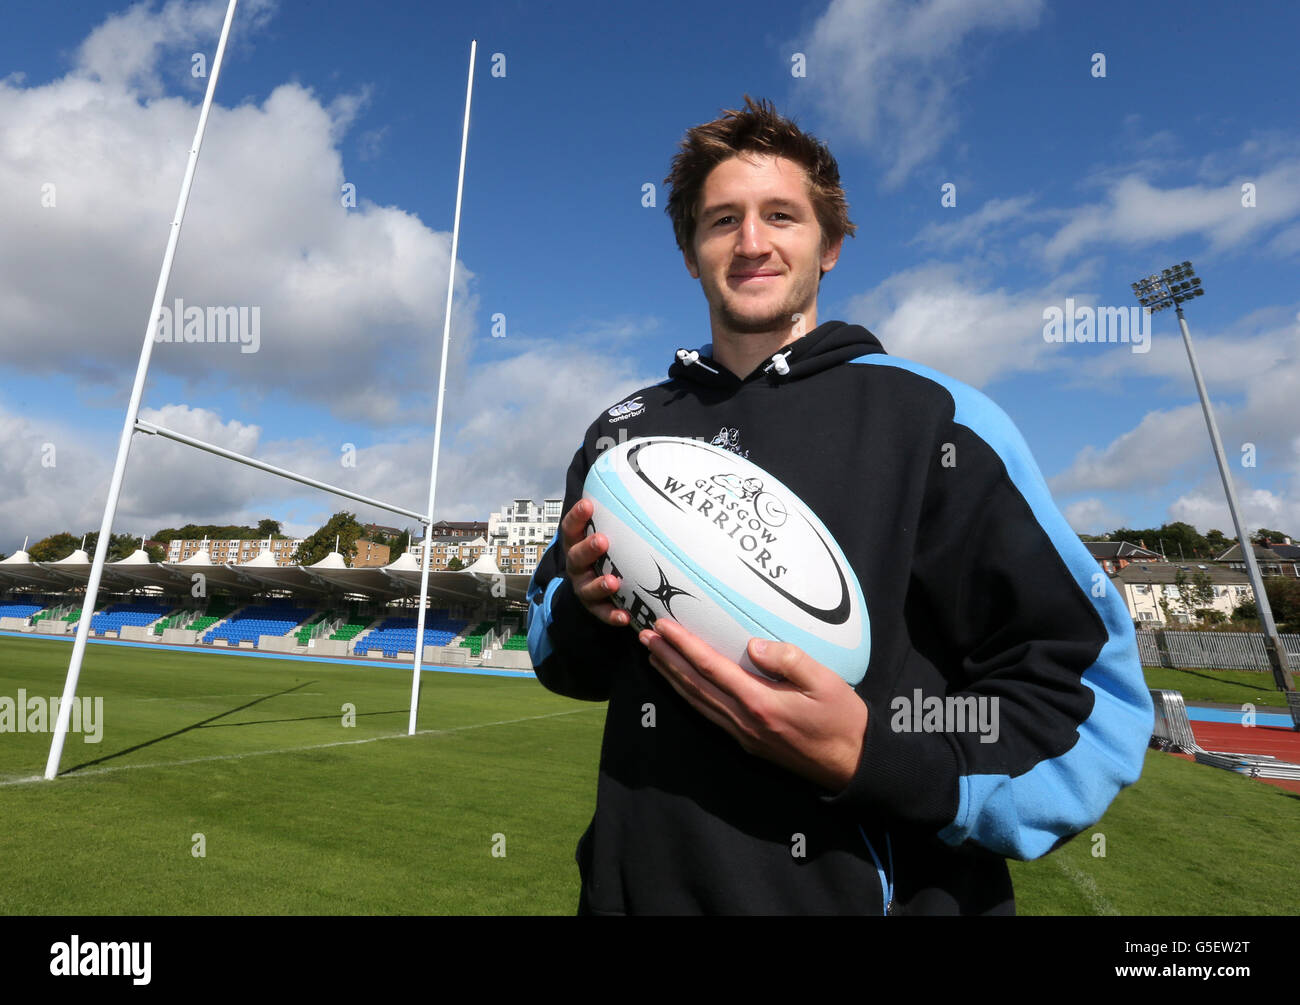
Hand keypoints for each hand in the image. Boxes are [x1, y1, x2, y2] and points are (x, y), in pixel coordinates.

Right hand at [560, 498, 630, 627]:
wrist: (594, 587)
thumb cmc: (606, 550)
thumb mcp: (605, 531)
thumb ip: (614, 513)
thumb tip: (637, 478)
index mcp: (576, 544)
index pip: (571, 528)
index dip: (577, 517)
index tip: (588, 505)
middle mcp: (576, 565)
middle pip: (576, 557)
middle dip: (588, 548)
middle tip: (602, 540)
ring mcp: (583, 587)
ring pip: (587, 587)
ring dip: (599, 584)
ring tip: (613, 581)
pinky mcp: (594, 607)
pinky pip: (602, 613)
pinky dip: (612, 615)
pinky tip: (625, 617)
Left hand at [639, 618, 867, 792]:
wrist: (851, 765)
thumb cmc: (842, 719)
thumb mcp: (826, 681)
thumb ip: (789, 660)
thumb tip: (753, 646)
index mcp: (760, 703)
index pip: (711, 668)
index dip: (683, 646)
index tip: (662, 626)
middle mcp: (744, 720)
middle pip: (695, 686)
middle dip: (667, 659)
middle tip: (644, 636)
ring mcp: (743, 734)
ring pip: (697, 702)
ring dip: (672, 677)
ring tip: (653, 655)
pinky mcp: (747, 741)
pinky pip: (709, 714)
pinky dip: (689, 695)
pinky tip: (681, 684)